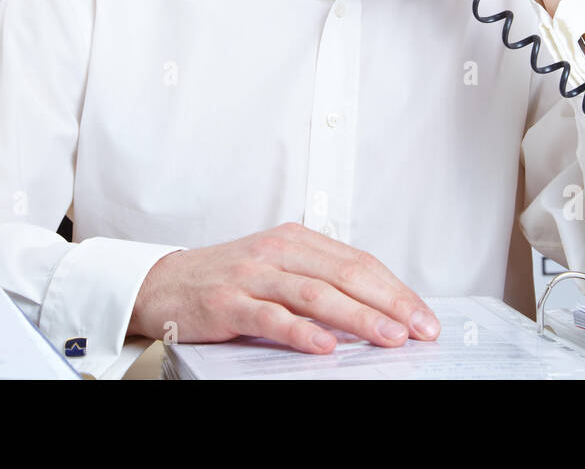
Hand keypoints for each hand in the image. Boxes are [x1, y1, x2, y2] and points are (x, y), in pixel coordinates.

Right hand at [126, 221, 440, 352]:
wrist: (161, 283)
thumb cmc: (224, 279)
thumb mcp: (276, 267)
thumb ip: (318, 279)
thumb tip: (376, 307)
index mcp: (296, 239)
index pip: (358, 262)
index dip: (395, 289)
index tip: (423, 316)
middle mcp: (278, 251)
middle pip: (345, 275)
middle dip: (389, 303)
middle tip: (418, 328)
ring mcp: (252, 275)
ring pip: (315, 294)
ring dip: (358, 317)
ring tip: (388, 337)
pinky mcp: (228, 302)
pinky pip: (271, 317)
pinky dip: (301, 331)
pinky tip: (324, 346)